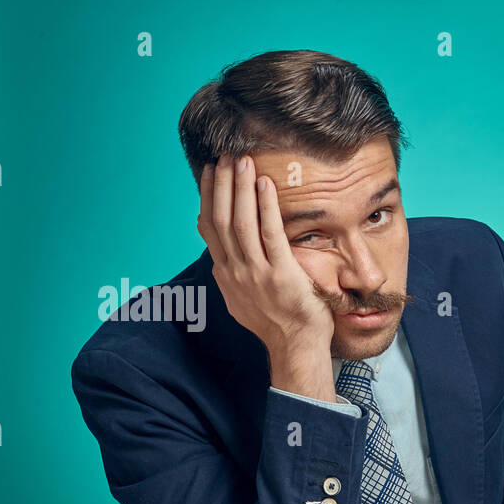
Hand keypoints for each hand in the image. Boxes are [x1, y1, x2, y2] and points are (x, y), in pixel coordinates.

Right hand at [197, 154, 335, 400]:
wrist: (295, 347)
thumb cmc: (277, 321)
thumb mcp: (243, 297)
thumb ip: (233, 273)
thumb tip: (221, 256)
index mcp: (225, 274)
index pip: (209, 227)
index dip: (208, 196)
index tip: (210, 171)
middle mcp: (235, 272)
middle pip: (221, 219)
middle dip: (222, 185)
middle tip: (226, 156)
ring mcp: (256, 274)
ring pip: (241, 223)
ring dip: (241, 189)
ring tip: (244, 162)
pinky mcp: (281, 276)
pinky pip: (270, 235)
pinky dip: (266, 208)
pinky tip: (266, 186)